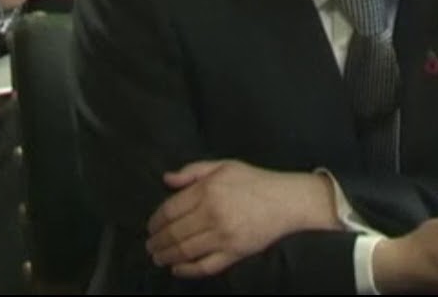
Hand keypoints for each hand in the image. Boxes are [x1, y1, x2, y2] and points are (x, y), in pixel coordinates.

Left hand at [145, 160, 339, 278]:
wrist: (287, 201)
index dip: (155, 221)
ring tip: (158, 257)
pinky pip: (205, 266)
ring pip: (185, 250)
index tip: (150, 227)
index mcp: (208, 190)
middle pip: (174, 232)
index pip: (170, 209)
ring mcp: (223, 236)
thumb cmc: (255, 181)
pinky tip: (177, 270)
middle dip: (157, 242)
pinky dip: (187, 271)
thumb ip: (193, 171)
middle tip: (150, 246)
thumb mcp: (224, 166)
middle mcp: (213, 213)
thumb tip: (167, 179)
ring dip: (166, 256)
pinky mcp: (234, 253)